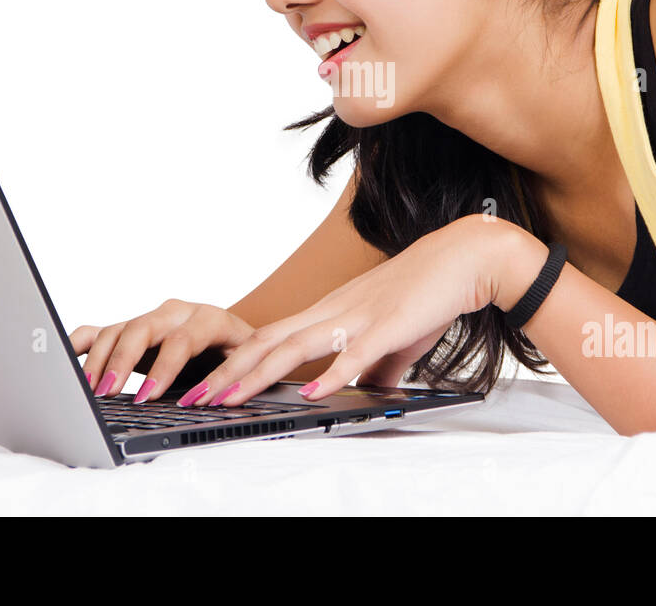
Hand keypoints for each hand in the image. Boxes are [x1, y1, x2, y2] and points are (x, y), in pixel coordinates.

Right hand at [70, 300, 254, 401]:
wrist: (240, 339)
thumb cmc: (243, 357)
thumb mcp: (246, 367)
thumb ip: (228, 379)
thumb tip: (208, 400)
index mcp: (209, 319)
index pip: (182, 339)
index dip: (164, 368)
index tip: (147, 396)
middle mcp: (177, 312)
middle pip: (142, 327)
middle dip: (123, 361)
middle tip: (107, 392)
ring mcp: (152, 318)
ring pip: (119, 329)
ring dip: (100, 359)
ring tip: (90, 388)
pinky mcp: (132, 328)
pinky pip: (100, 330)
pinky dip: (79, 344)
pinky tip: (61, 359)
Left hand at [178, 215, 528, 407]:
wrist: (463, 257)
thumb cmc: (427, 293)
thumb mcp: (390, 335)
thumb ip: (372, 364)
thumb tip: (365, 390)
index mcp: (329, 311)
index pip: (268, 337)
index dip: (233, 361)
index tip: (205, 382)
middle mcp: (333, 311)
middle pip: (267, 342)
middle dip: (227, 372)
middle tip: (192, 394)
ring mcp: (357, 316)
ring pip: (296, 346)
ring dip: (257, 374)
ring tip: (228, 397)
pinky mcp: (388, 325)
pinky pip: (354, 352)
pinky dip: (330, 373)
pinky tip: (311, 391)